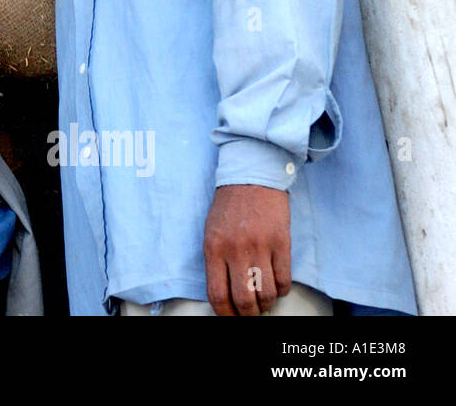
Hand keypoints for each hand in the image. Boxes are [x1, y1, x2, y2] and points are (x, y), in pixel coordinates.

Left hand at [203, 184, 292, 315]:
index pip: (217, 293)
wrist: (251, 177)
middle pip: (244, 299)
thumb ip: (216, 260)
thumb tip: (224, 293)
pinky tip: (277, 287)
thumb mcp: (211, 232)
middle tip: (251, 314)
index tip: (231, 318)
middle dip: (248, 314)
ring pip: (267, 294)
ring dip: (267, 304)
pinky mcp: (282, 243)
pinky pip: (284, 279)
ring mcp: (260, 247)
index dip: (225, 313)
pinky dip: (281, 290)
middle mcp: (236, 250)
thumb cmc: (228, 207)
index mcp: (214, 248)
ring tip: (265, 302)